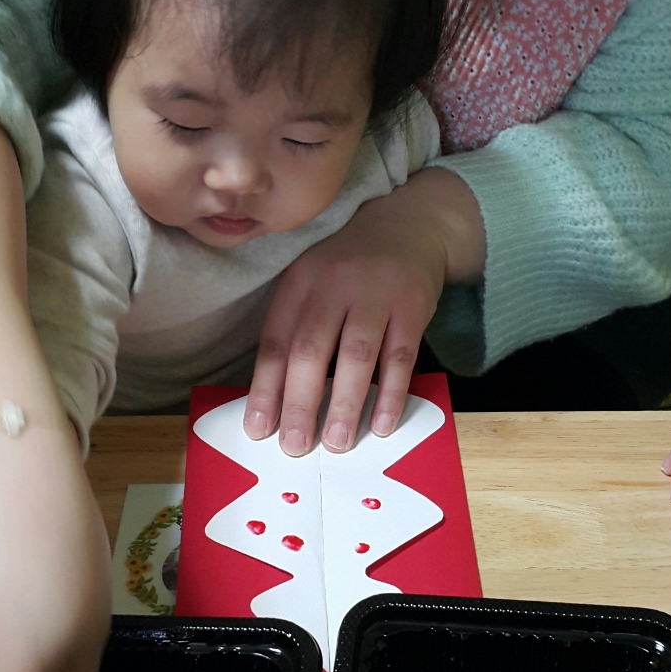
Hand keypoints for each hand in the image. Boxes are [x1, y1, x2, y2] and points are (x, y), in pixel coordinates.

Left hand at [244, 167, 483, 455]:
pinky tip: (381, 424)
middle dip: (300, 403)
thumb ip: (294, 330)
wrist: (407, 225)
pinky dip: (391, 393)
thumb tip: (274, 400)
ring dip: (345, 404)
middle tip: (295, 445)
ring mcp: (375, 294)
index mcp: (299, 284)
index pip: (275, 342)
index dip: (264, 388)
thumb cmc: (348, 269)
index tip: (258, 429)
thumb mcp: (312, 284)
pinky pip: (401, 356)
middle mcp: (332, 286)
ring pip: (356, 356)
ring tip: (336, 444)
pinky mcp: (412, 306)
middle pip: (310, 350)